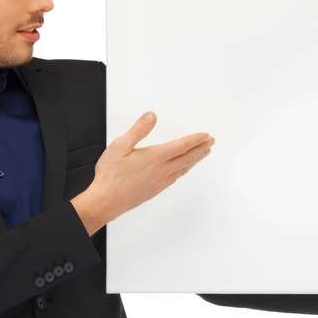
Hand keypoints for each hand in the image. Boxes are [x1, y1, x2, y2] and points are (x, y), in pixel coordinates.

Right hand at [83, 112, 214, 228]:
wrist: (106, 201)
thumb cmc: (111, 176)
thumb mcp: (120, 145)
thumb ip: (138, 130)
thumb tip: (151, 117)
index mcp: (155, 157)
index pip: (182, 146)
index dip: (195, 140)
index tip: (206, 135)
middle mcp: (161, 171)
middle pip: (187, 158)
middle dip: (201, 149)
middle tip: (211, 143)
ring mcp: (159, 182)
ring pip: (183, 169)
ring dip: (195, 160)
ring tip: (203, 154)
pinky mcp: (155, 190)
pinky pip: (175, 178)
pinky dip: (184, 171)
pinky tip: (183, 170)